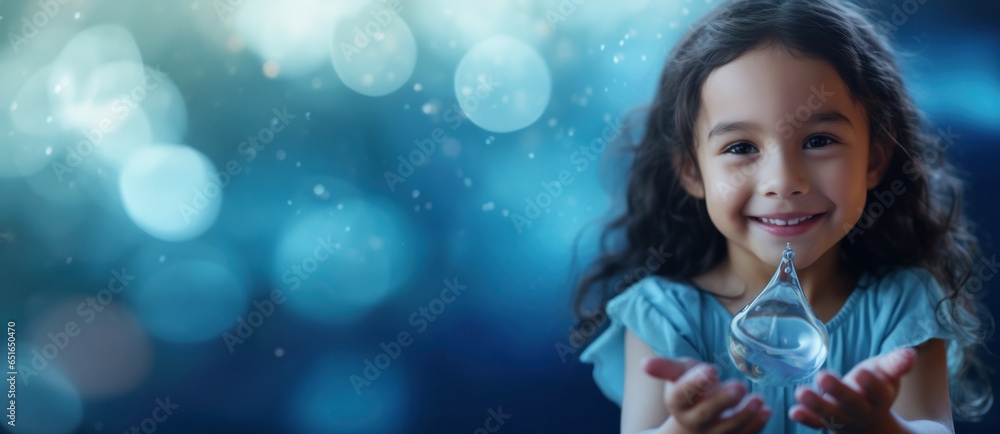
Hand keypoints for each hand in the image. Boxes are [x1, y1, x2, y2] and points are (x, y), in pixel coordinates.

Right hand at [643, 357, 770, 433]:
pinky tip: (766, 411)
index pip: (681, 394)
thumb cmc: (689, 390)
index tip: (710, 370)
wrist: (693, 422)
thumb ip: (665, 367)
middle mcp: (691, 422)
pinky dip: (756, 426)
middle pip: (704, 415)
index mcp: (676, 403)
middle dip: (722, 402)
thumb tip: (644, 364)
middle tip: (739, 386)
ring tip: (759, 399)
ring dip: (744, 416)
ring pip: (727, 429)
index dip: (695, 383)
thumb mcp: (678, 374)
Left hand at [790, 347, 915, 431]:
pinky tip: (794, 411)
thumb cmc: (875, 386)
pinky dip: (806, 418)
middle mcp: (863, 411)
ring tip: (801, 393)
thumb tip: (909, 354)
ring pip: (832, 415)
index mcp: (880, 398)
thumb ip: (895, 363)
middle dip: (839, 391)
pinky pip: (816, 423)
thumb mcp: (886, 373)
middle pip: (852, 403)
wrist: (868, 418)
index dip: (872, 384)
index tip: (863, 372)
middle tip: (823, 377)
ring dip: (816, 405)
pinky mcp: (826, 422)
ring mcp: (844, 419)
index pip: (879, 392)